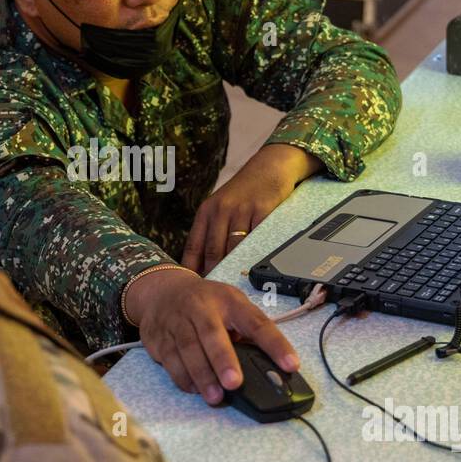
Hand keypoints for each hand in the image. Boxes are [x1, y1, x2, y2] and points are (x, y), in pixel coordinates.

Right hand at [124, 267, 299, 404]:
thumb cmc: (205, 303)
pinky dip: (183, 378)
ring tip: (216, 397)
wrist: (161, 290)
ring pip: (187, 349)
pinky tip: (195, 389)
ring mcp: (177, 321)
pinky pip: (170, 360)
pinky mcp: (159, 337)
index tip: (290, 365)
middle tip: (235, 383)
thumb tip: (267, 367)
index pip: (256, 322)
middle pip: (211, 333)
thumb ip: (246, 332)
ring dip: (202, 375)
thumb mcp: (231, 305)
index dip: (274, 344)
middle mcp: (201, 308)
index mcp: (229, 301)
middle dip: (223, 360)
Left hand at [181, 143, 320, 275]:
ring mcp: (240, 210)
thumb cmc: (244, 193)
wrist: (269, 167)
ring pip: (234, 248)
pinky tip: (254, 269)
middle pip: (213, 251)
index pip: (193, 246)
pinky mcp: (261, 210)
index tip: (191, 287)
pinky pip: (256, 239)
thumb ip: (212, 232)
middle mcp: (220, 210)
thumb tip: (205, 266)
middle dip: (213, 275)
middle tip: (213, 295)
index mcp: (206, 212)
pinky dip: (254, 256)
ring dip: (233, 269)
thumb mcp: (222, 207)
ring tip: (233, 288)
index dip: (191, 269)